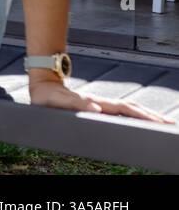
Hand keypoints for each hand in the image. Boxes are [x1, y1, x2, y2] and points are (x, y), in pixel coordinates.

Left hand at [28, 76, 173, 122]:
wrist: (43, 84)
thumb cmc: (48, 96)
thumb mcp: (58, 101)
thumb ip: (75, 104)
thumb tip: (96, 109)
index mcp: (96, 103)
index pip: (124, 110)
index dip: (141, 116)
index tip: (157, 122)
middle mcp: (101, 102)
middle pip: (132, 108)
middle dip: (152, 116)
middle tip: (170, 125)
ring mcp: (101, 104)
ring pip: (129, 108)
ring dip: (147, 115)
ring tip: (163, 123)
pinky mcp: (98, 106)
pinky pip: (122, 111)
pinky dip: (136, 114)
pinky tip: (141, 120)